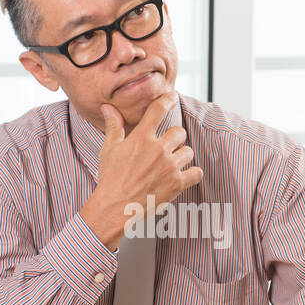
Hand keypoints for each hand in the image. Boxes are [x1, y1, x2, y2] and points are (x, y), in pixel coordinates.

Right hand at [80, 91, 203, 250]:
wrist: (114, 207)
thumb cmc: (110, 178)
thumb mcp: (109, 149)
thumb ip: (114, 126)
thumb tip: (107, 107)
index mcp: (141, 137)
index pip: (159, 110)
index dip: (168, 99)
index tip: (173, 97)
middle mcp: (158, 149)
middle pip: (179, 132)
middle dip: (174, 138)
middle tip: (166, 148)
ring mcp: (169, 167)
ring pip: (188, 152)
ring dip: (182, 156)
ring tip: (171, 164)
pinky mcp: (177, 184)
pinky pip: (196, 173)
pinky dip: (193, 174)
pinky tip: (185, 175)